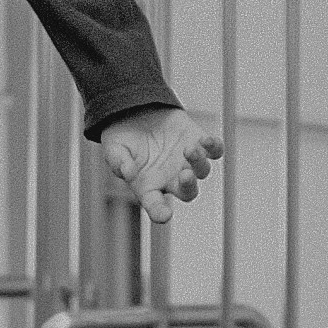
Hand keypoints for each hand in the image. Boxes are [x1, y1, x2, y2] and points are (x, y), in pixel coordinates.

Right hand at [98, 107, 221, 222]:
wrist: (136, 113)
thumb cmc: (123, 138)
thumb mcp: (113, 149)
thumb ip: (118, 162)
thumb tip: (127, 172)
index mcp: (149, 186)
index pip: (156, 206)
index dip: (160, 213)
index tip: (164, 215)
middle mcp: (171, 178)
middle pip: (188, 192)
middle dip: (189, 186)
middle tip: (184, 175)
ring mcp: (187, 161)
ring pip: (202, 170)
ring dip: (198, 162)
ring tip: (189, 149)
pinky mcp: (197, 142)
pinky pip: (214, 151)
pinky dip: (214, 147)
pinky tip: (206, 140)